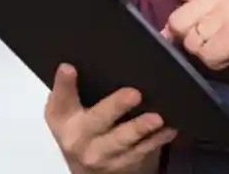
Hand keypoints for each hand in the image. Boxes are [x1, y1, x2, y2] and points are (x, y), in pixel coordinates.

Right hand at [45, 63, 176, 172]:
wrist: (86, 164)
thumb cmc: (77, 127)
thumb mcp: (64, 108)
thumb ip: (67, 88)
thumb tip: (69, 64)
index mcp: (63, 119)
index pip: (60, 99)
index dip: (64, 84)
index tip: (69, 68)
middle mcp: (80, 139)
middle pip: (97, 121)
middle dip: (116, 107)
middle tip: (134, 94)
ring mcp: (102, 155)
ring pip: (123, 141)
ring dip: (141, 129)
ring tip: (156, 118)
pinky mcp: (122, 165)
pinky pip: (141, 152)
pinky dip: (156, 140)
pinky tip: (168, 129)